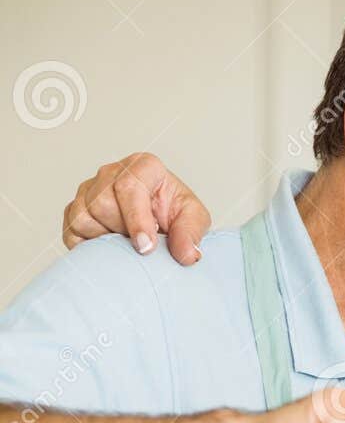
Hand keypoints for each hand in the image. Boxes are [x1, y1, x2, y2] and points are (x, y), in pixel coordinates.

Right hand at [62, 152, 210, 263]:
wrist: (160, 224)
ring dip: (108, 238)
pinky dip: (91, 245)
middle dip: (124, 230)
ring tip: (129, 238)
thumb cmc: (175, 214)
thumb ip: (191, 233)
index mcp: (143, 166)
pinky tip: (112, 243)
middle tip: (145, 240)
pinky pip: (71, 231)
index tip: (146, 247)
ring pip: (84, 218)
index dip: (136, 219)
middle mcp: (111, 172)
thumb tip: (187, 255)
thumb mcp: (194, 219)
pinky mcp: (75, 210)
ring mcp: (88, 190)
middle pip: (102, 204)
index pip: (128, 186)